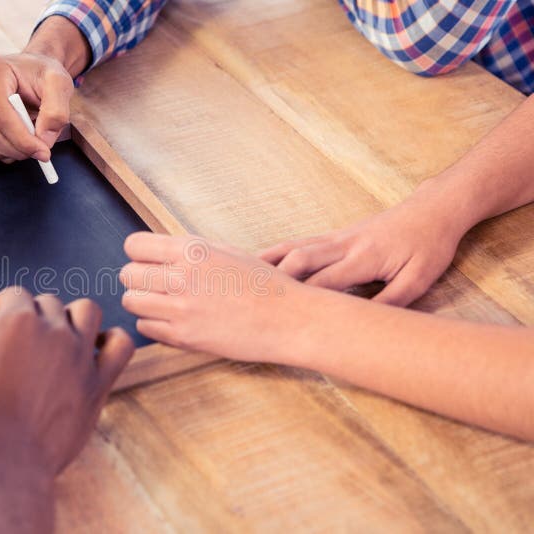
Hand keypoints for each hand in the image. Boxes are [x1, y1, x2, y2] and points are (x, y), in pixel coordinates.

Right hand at [0, 17, 89, 162]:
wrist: (30, 70)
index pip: (2, 116)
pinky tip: (19, 138)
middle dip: (18, 150)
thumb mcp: (59, 84)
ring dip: (13, 151)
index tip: (44, 152)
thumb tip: (43, 141)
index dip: (23, 140)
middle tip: (41, 152)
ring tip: (32, 138)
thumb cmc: (43, 74)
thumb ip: (56, 111)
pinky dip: (6, 150)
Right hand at [0, 288, 134, 476]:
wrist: (6, 461)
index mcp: (18, 320)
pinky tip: (97, 348)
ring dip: (71, 317)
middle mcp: (54, 330)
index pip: (14, 294)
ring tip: (59, 335)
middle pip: (49, 303)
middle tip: (19, 341)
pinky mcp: (99, 382)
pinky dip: (113, 340)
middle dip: (31, 315)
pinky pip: (121, 346)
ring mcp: (81, 355)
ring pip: (87, 310)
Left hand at [119, 233, 308, 362]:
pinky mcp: (184, 337)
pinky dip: (154, 326)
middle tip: (156, 285)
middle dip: (139, 279)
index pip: (134, 246)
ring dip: (143, 303)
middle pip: (127, 275)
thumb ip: (187, 250)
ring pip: (131, 302)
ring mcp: (181, 309)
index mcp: (192, 249)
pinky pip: (145, 329)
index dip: (139, 254)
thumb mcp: (224, 251)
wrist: (288, 318)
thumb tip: (155, 251)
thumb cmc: (261, 283)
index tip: (150, 262)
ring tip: (164, 304)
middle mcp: (182, 277)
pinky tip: (175, 321)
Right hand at [259, 194, 464, 306]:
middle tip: (248, 299)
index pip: (323, 281)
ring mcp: (336, 237)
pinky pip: (299, 243)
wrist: (432, 211)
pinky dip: (276, 252)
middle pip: (298, 259)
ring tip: (238, 276)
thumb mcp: (419, 279)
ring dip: (266, 262)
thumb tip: (363, 323)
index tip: (277, 317)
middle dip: (273, 279)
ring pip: (293, 247)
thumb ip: (392, 301)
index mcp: (362, 258)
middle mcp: (343, 245)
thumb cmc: (428, 246)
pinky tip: (260, 261)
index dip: (300, 299)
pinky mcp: (335, 235)